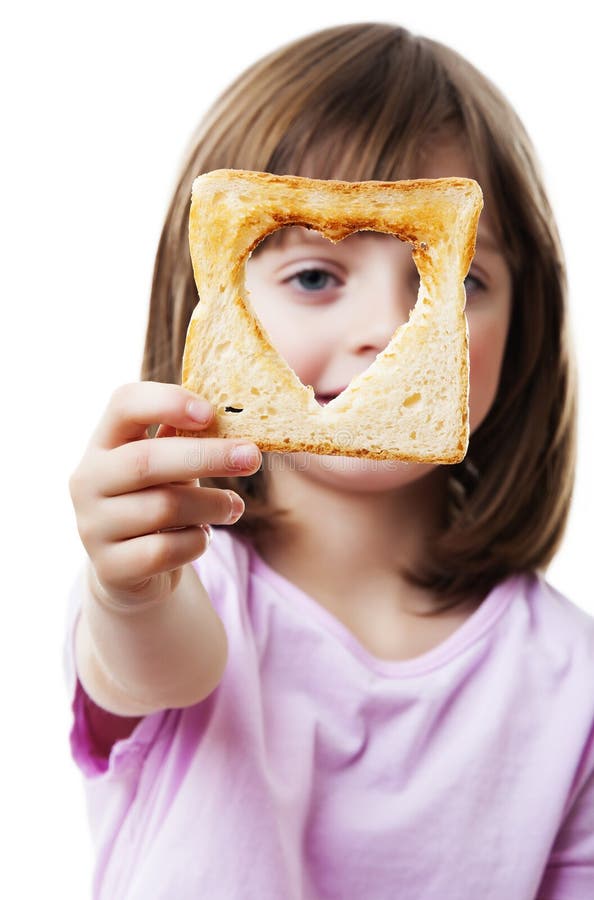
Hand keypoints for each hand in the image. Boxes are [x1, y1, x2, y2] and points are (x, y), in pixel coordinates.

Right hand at [69, 381, 260, 608]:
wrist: (132, 567)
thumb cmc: (158, 499)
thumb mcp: (169, 465)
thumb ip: (188, 440)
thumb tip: (236, 423)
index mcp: (104, 442)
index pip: (123, 404)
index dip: (167, 402)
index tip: (209, 413)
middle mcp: (88, 480)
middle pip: (146, 460)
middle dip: (207, 456)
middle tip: (251, 457)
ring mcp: (93, 525)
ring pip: (164, 508)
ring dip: (212, 505)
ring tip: (234, 506)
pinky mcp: (111, 566)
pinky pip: (165, 550)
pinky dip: (197, 541)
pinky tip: (203, 536)